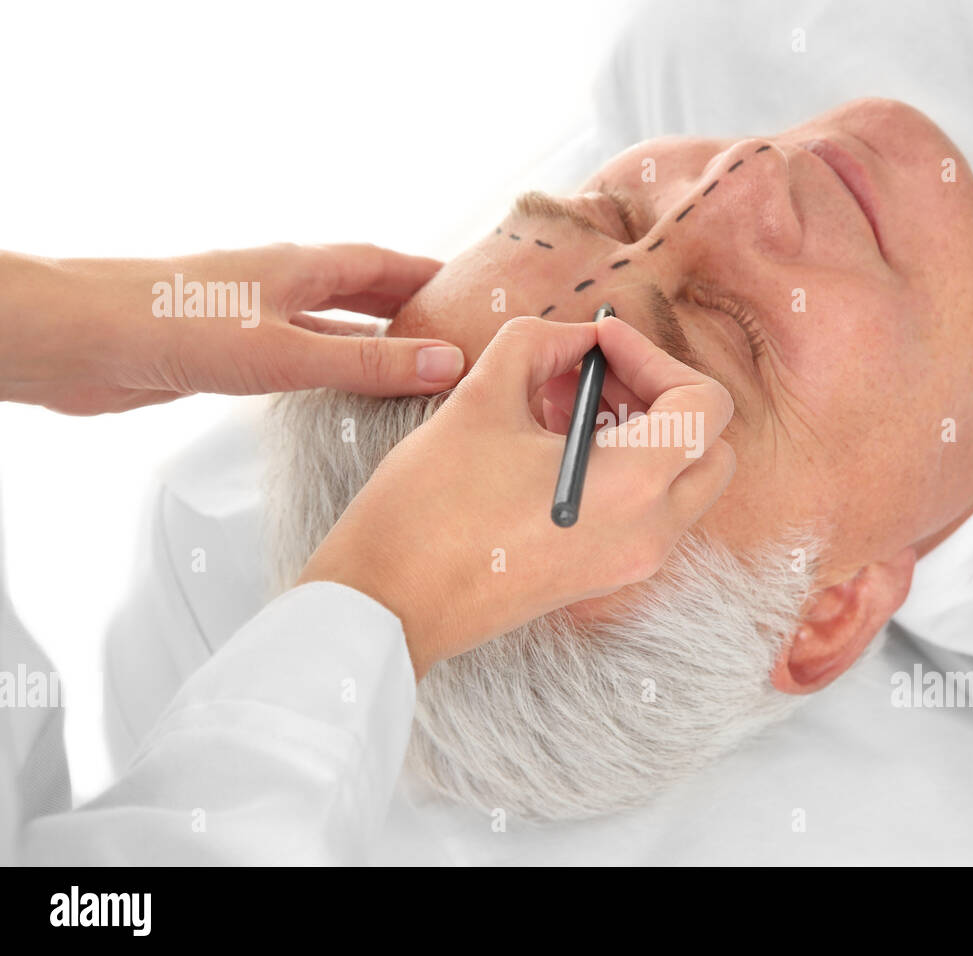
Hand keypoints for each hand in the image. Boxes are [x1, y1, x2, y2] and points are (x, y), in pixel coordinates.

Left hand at [0, 244, 464, 413]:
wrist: (84, 343)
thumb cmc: (174, 325)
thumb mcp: (289, 352)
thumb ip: (367, 362)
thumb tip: (444, 362)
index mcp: (301, 266)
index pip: (385, 264)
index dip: (430, 275)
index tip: (472, 290)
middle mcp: (282, 284)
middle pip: (360, 291)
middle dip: (408, 308)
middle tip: (453, 330)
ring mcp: (255, 317)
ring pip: (331, 327)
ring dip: (370, 343)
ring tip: (413, 366)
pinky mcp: (230, 351)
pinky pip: (299, 357)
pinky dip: (331, 370)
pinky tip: (340, 390)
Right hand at [297, 314, 736, 677]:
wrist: (389, 603)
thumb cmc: (429, 506)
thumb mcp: (481, 398)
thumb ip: (540, 344)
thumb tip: (579, 337)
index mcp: (635, 486)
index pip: (704, 404)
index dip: (655, 356)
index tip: (600, 342)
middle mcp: (651, 532)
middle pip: (708, 445)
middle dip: (661, 394)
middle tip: (595, 372)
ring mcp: (631, 562)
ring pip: (679, 479)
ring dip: (641, 429)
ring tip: (559, 403)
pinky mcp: (604, 575)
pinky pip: (647, 510)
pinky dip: (624, 468)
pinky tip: (553, 445)